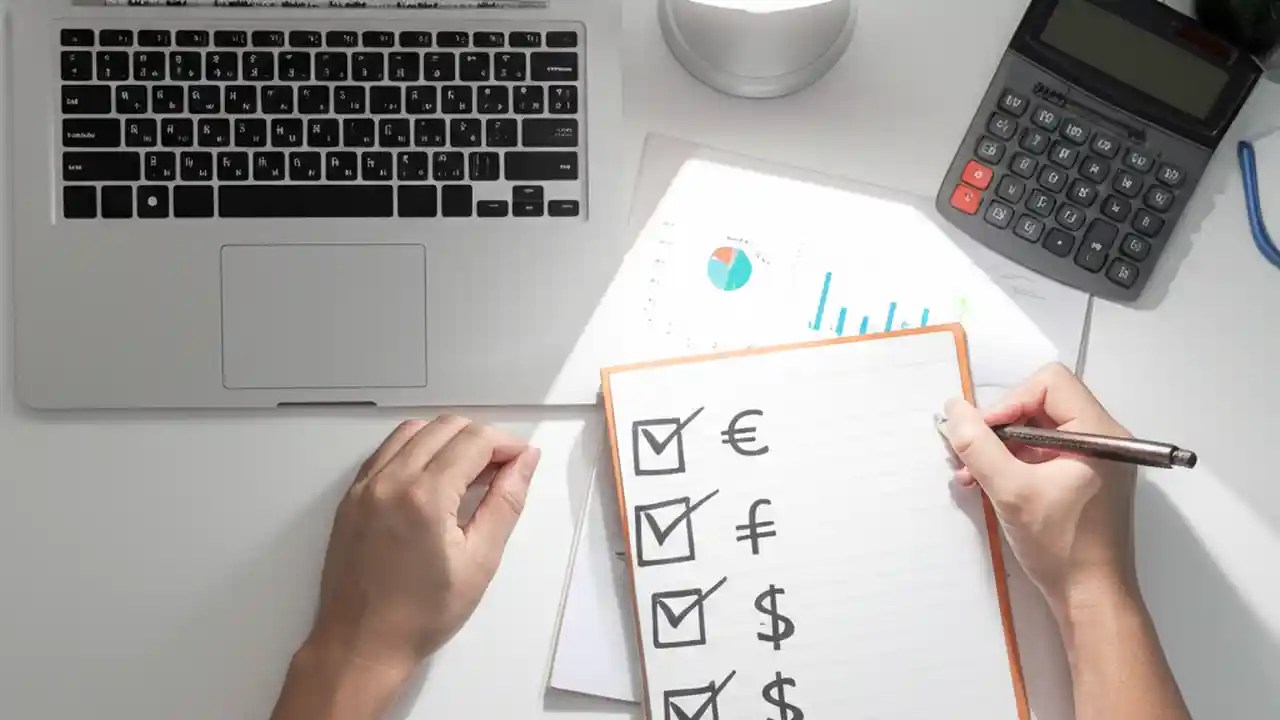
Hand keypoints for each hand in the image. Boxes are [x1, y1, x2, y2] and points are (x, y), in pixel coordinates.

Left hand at [306, 416, 540, 672]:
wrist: (361, 644)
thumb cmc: (423, 614)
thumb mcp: (480, 561)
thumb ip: (505, 502)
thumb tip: (525, 460)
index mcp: (425, 496)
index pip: (474, 440)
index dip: (506, 444)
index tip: (521, 461)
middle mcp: (390, 479)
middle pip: (444, 427)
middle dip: (480, 437)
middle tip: (501, 468)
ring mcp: (364, 485)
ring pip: (413, 430)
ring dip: (447, 438)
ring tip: (468, 471)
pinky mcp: (350, 496)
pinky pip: (387, 450)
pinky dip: (415, 448)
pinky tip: (432, 476)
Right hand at [942, 363, 1135, 613]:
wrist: (1091, 598)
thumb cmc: (1060, 545)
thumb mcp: (1011, 491)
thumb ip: (978, 445)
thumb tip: (952, 408)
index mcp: (1100, 433)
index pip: (1050, 384)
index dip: (1009, 402)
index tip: (982, 434)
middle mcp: (1103, 439)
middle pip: (1041, 404)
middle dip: (998, 427)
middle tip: (968, 453)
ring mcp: (1094, 460)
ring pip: (1036, 430)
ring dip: (999, 447)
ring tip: (968, 473)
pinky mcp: (1082, 479)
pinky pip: (1041, 454)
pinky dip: (1012, 463)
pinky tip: (985, 483)